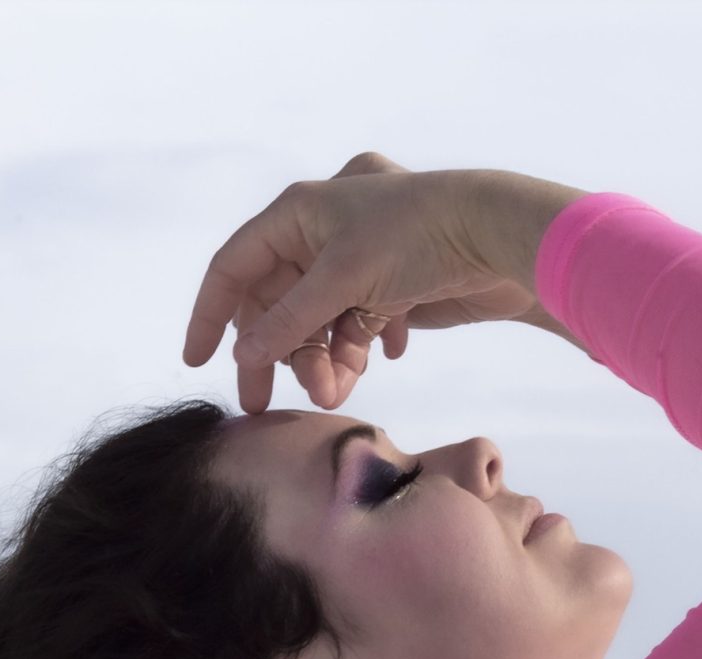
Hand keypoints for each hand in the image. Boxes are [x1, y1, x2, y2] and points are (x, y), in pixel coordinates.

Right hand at [181, 152, 562, 413]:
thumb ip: (290, 321)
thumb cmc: (420, 237)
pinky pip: (361, 318)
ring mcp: (361, 254)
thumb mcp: (344, 280)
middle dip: (285, 353)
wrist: (504, 235)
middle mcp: (323, 228)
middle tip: (279, 403)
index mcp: (298, 212)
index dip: (212, 314)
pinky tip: (386, 353)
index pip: (234, 266)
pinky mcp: (395, 279)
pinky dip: (365, 342)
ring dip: (327, 356)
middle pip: (279, 301)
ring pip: (322, 317)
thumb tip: (242, 356)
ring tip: (342, 390)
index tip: (197, 362)